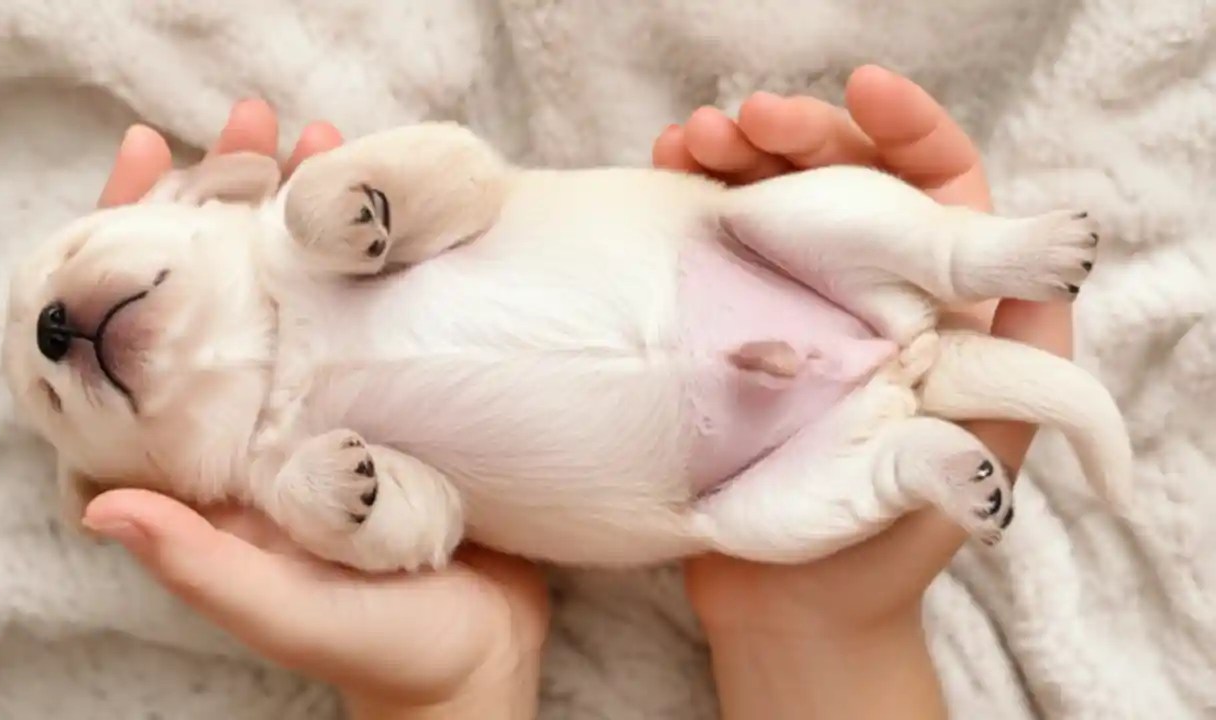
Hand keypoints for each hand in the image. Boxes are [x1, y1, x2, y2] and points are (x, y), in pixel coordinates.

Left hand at [86, 102, 549, 718]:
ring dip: (307, 202)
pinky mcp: (396, 397)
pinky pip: (376, 306)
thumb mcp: (283, 610)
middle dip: (229, 194)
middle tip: (256, 122)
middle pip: (223, 285)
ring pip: (300, 282)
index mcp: (210, 458)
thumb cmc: (377, 649)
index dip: (131, 244)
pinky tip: (397, 195)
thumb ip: (201, 564)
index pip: (146, 334)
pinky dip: (380, 246)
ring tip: (327, 133)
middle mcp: (260, 417)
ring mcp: (330, 401)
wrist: (478, 662)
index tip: (149, 165)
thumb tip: (99, 507)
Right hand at [654, 66, 1069, 717]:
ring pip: (770, 196)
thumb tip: (1057, 272)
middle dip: (797, 132)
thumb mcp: (971, 460)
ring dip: (731, 153)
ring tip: (686, 141)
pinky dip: (688, 198)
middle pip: (844, 174)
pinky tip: (663, 175)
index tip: (864, 91)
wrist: (792, 609)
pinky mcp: (726, 322)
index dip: (908, 128)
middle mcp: (869, 291)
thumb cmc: (890, 543)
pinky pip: (711, 240)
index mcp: (941, 304)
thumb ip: (1015, 374)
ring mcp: (793, 303)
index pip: (940, 187)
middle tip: (743, 122)